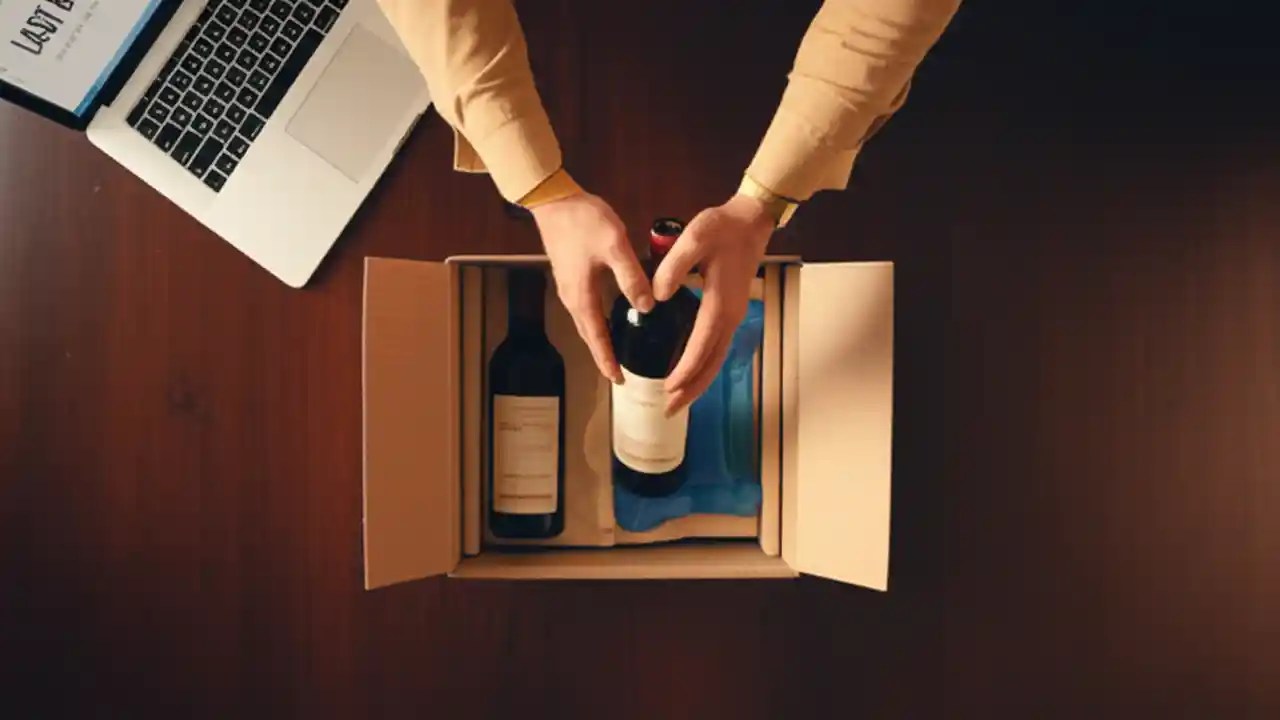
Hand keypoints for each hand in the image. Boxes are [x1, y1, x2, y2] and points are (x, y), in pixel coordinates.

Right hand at [531, 192, 653, 382]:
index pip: (596, 338)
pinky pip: (584, 309)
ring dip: (598, 340)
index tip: (618, 380)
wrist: (554, 200)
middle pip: (588, 335)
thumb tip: (647, 307)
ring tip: (613, 353)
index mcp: (582, 295)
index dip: (607, 360)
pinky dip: (595, 322)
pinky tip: (608, 318)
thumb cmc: (583, 221)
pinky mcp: (569, 276)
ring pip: (585, 323)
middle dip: (602, 356)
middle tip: (617, 374)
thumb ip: (631, 277)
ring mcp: (568, 287)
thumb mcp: (614, 245)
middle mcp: (571, 297)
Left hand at [652, 194, 774, 411]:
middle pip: (711, 364)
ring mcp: (732, 315)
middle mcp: (729, 317)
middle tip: (669, 410)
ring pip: (716, 360)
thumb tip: (657, 295)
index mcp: (719, 305)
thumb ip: (674, 266)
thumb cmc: (723, 227)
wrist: (751, 220)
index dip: (684, 371)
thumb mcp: (694, 238)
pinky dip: (704, 367)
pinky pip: (716, 348)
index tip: (666, 389)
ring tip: (677, 402)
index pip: (700, 348)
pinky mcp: (729, 311)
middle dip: (691, 390)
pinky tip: (690, 374)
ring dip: (698, 383)